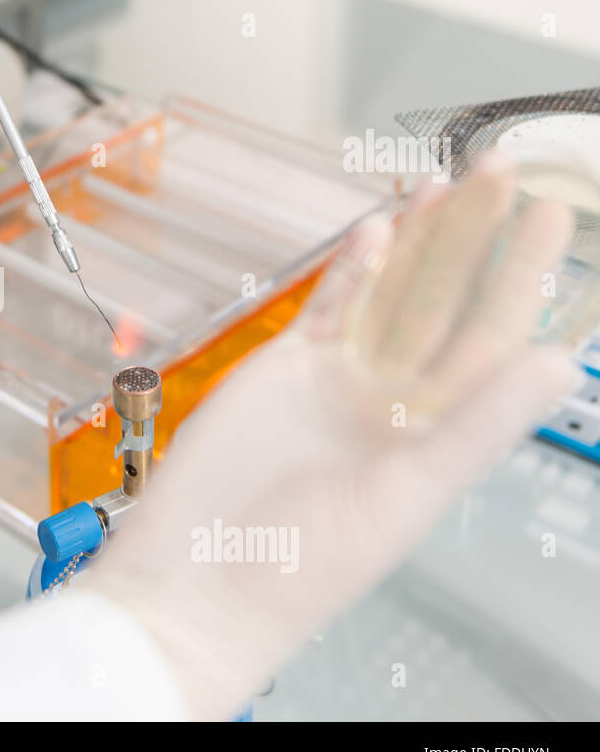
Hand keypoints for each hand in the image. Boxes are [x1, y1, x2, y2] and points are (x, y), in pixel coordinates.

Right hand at [85, 154, 581, 719]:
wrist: (194, 578)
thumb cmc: (301, 566)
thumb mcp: (403, 498)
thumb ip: (477, 426)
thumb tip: (556, 363)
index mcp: (435, 435)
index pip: (494, 342)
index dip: (524, 281)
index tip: (554, 223)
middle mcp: (393, 402)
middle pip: (445, 304)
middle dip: (476, 240)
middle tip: (505, 173)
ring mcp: (337, 381)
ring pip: (387, 295)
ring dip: (416, 241)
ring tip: (446, 181)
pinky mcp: (280, 368)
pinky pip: (325, 308)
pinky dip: (349, 270)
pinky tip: (375, 230)